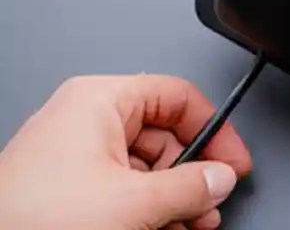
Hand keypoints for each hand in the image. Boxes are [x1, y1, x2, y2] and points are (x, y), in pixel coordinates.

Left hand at [0, 74, 251, 229]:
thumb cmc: (33, 220)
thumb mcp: (133, 202)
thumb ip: (190, 187)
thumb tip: (220, 178)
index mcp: (98, 100)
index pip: (179, 97)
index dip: (215, 130)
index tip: (232, 163)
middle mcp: (85, 119)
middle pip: (164, 134)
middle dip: (194, 174)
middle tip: (211, 201)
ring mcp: (73, 154)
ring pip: (145, 166)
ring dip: (175, 197)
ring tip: (191, 224)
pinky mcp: (66, 187)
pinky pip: (122, 187)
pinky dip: (148, 207)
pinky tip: (163, 229)